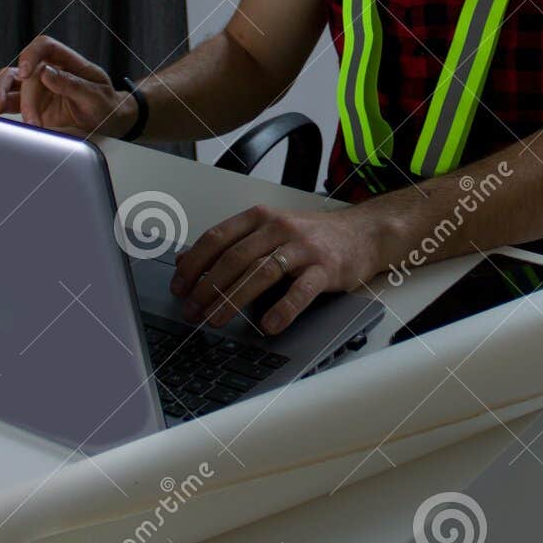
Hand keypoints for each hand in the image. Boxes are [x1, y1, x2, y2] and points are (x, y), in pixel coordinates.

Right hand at [0, 35, 136, 138]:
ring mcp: (33, 88)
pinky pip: (3, 103)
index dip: (31, 54)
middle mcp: (45, 70)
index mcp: (65, 60)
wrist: (107, 121)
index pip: (43, 46)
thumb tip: (46, 73)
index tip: (26, 72)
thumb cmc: (104, 104)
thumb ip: (72, 84)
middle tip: (28, 118)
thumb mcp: (96, 95)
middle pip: (20, 70)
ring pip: (6, 83)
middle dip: (19, 92)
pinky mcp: (25, 105)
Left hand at [170, 202, 394, 335]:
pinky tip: (269, 324)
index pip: (217, 238)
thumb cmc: (312, 237)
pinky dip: (283, 308)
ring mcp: (303, 247)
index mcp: (261, 218)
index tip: (179, 287)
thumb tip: (185, 262)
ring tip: (217, 319)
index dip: (194, 264)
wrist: (363, 234)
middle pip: (235, 258)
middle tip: (192, 311)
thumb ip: (230, 245)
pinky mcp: (326, 268)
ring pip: (261, 272)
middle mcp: (279, 228)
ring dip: (234, 298)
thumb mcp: (268, 232)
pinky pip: (301, 290)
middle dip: (208, 287)